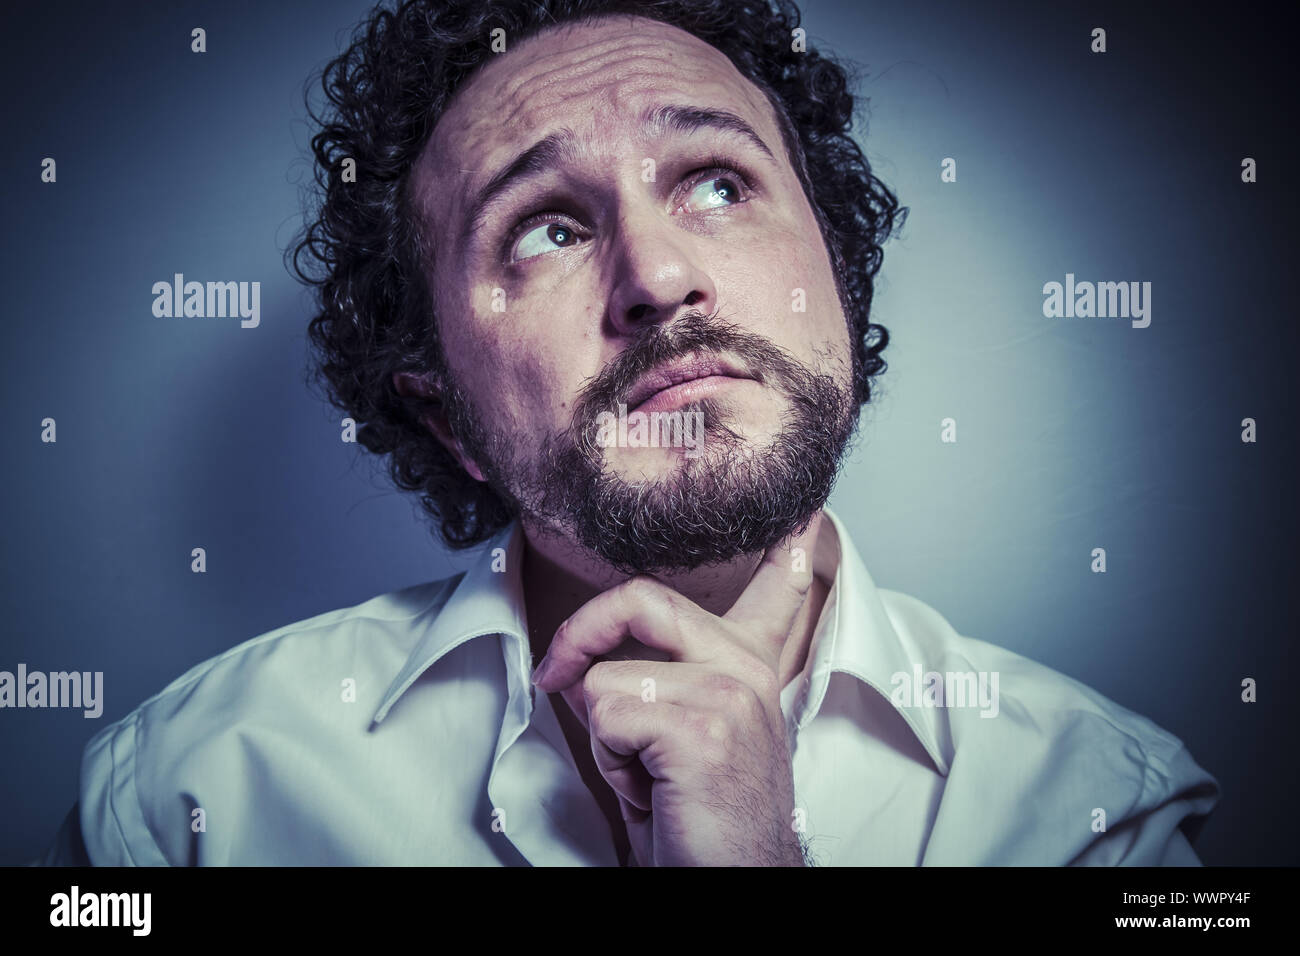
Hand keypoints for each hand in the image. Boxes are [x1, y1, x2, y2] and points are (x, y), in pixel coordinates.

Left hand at [531, 512, 822, 865]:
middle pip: (640, 599)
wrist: (736, 881)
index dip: (785, 549)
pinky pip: (606, 714)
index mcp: (750, 667)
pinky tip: (653, 788)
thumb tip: (582, 663)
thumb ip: (653, 684)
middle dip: (579, 632)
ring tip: (648, 773)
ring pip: (606, 676)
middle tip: (554, 672)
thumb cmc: (702, 819)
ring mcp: (730, 690)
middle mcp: (747, 667)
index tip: (805, 515)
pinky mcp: (703, 726)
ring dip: (605, 735)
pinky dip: (610, 760)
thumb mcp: (681, 738)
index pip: (773, 591)